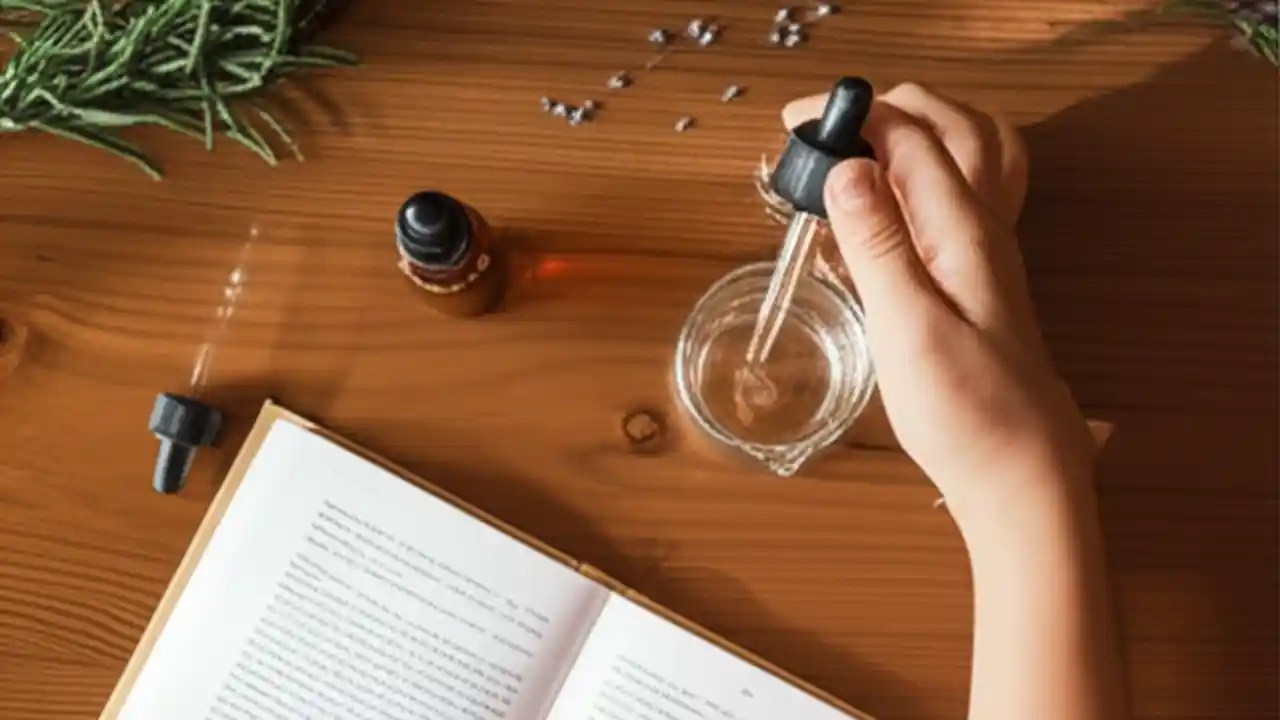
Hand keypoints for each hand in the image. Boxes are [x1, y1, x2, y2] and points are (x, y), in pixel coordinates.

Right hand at [784, 83, 1095, 515]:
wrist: (1021, 473)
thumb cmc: (964, 411)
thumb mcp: (908, 327)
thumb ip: (878, 244)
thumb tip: (847, 166)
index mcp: (963, 228)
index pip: (910, 135)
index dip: (852, 115)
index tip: (792, 124)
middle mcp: (984, 225)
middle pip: (952, 125)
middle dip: (887, 108)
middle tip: (824, 131)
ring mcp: (989, 250)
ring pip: (970, 154)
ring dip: (918, 131)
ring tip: (862, 148)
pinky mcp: (981, 279)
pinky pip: (964, 197)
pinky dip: (928, 177)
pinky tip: (888, 210)